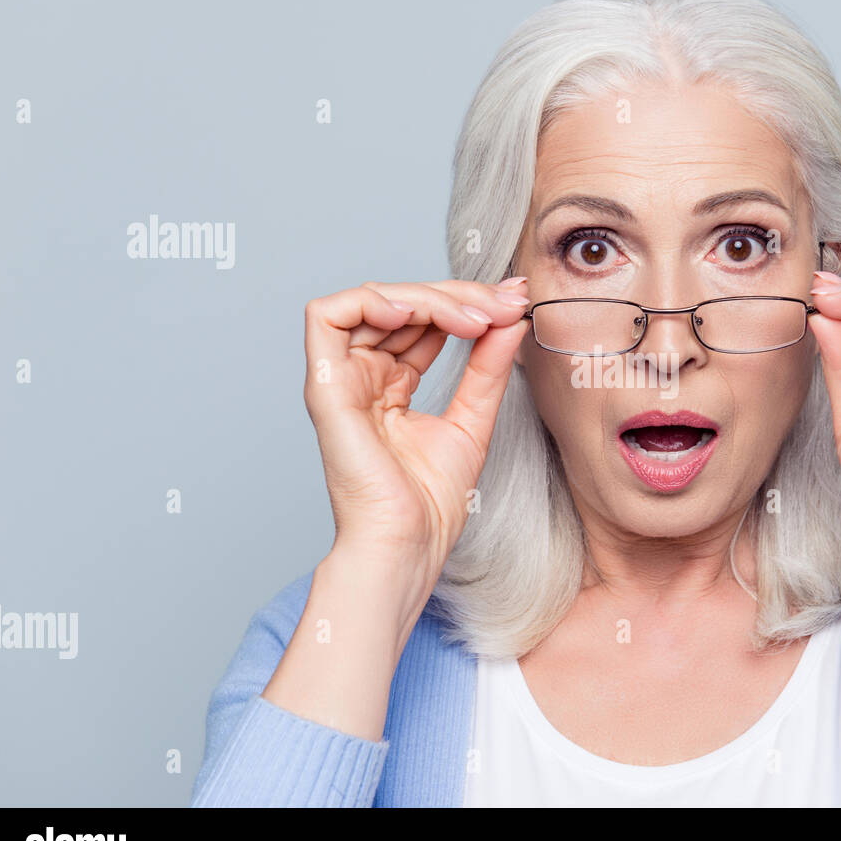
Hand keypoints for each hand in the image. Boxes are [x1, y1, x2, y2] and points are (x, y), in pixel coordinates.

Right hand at [302, 276, 529, 618]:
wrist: (409, 545)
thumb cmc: (431, 502)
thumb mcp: (474, 417)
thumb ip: (489, 365)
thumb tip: (512, 315)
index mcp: (389, 384)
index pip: (423, 321)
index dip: (467, 303)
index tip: (516, 303)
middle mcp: (361, 377)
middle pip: (401, 304)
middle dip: (458, 296)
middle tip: (505, 304)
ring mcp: (341, 380)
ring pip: (372, 300)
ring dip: (428, 297)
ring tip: (475, 318)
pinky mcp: (325, 387)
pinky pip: (326, 316)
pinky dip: (372, 301)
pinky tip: (416, 313)